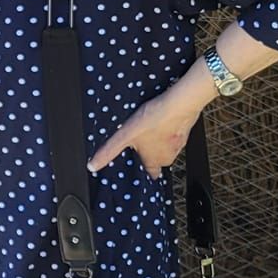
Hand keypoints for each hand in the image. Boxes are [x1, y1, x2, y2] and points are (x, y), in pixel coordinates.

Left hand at [89, 76, 211, 177]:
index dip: (141, 172)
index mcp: (155, 161)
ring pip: (165, 146)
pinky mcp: (184, 130)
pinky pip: (173, 132)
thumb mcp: (125, 136)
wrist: (179, 103)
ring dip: (158, 140)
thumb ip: (109, 151)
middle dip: (148, 153)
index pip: (149, 174)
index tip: (136, 168)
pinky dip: (166, 129)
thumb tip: (92, 166)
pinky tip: (158, 120)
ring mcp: (178, 144)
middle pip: (156, 159)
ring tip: (147, 130)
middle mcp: (168, 156)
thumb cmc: (154, 120)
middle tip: (138, 143)